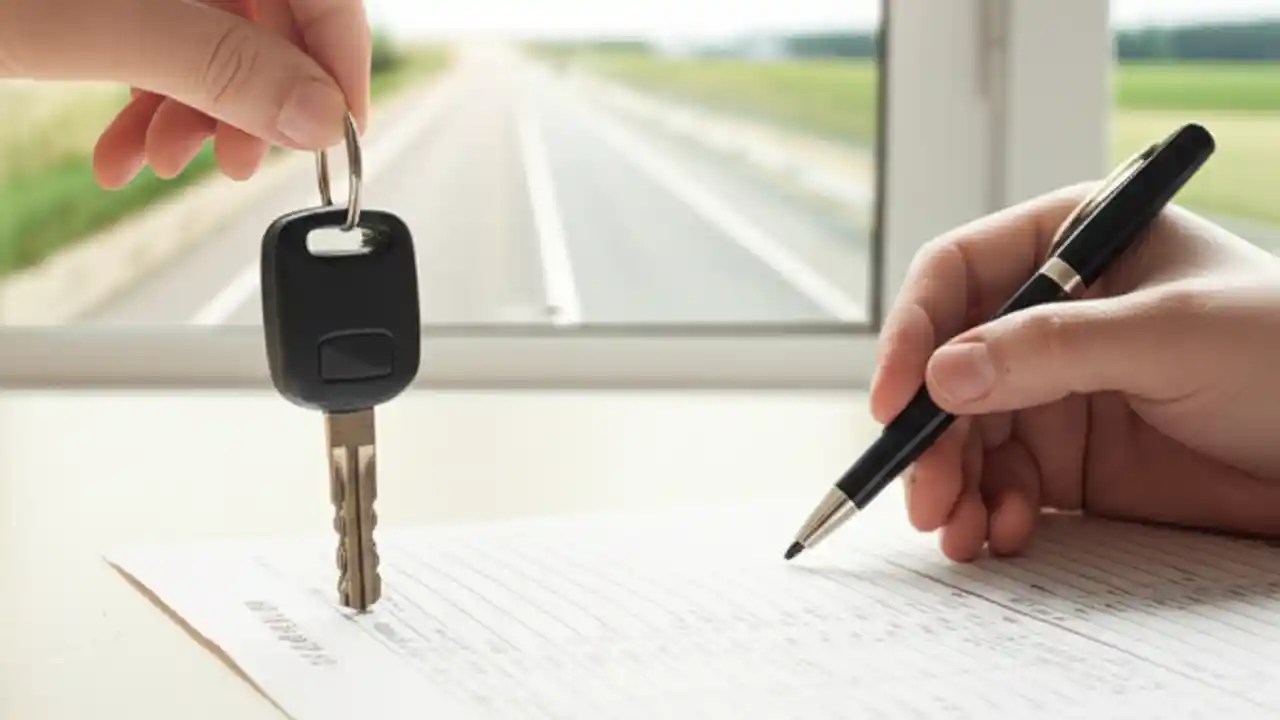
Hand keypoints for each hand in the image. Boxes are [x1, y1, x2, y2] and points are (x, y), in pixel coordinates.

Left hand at [0, 0, 370, 186]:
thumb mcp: (99, 23)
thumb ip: (221, 64)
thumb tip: (319, 116)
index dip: (341, 61)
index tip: (338, 134)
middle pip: (272, 21)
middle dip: (253, 102)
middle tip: (236, 159)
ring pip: (215, 44)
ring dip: (196, 117)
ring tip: (163, 160)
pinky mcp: (109, 1)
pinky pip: (159, 50)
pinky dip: (150, 106)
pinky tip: (128, 151)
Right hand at [871, 185, 1279, 561]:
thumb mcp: (1172, 336)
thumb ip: (1053, 349)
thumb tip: (942, 376)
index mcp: (1071, 246)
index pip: (956, 276)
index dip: (912, 334)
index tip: (895, 399)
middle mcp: (1049, 317)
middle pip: (947, 368)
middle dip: (930, 434)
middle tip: (924, 493)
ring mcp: (1057, 391)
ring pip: (965, 434)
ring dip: (951, 483)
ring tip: (958, 532)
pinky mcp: (1072, 461)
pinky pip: (1002, 484)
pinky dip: (989, 512)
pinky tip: (1002, 535)